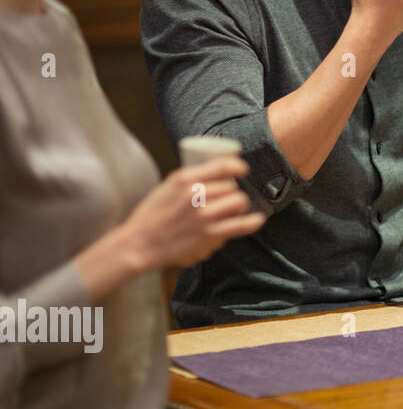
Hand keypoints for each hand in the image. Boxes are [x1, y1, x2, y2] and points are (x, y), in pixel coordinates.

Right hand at [124, 156, 266, 269]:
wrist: (139, 243)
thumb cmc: (152, 216)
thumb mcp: (167, 187)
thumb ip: (190, 180)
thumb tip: (216, 174)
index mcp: (185, 179)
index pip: (223, 165)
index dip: (238, 166)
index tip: (242, 169)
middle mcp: (196, 194)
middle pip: (232, 187)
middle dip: (233, 192)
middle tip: (229, 199)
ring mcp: (205, 214)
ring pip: (238, 202)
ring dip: (239, 206)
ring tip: (234, 210)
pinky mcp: (210, 234)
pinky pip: (240, 225)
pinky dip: (252, 222)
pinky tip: (257, 220)